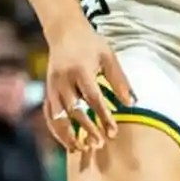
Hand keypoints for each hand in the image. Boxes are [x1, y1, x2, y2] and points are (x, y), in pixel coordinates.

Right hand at [43, 24, 134, 152]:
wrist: (64, 32)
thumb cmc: (90, 43)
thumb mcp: (108, 56)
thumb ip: (119, 80)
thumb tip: (132, 103)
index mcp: (80, 69)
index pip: (93, 98)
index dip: (103, 117)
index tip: (113, 132)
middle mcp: (63, 80)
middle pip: (74, 110)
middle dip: (86, 129)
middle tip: (100, 143)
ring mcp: (52, 87)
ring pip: (57, 116)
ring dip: (68, 134)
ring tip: (81, 149)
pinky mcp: (47, 91)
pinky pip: (49, 115)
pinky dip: (56, 130)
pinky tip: (67, 141)